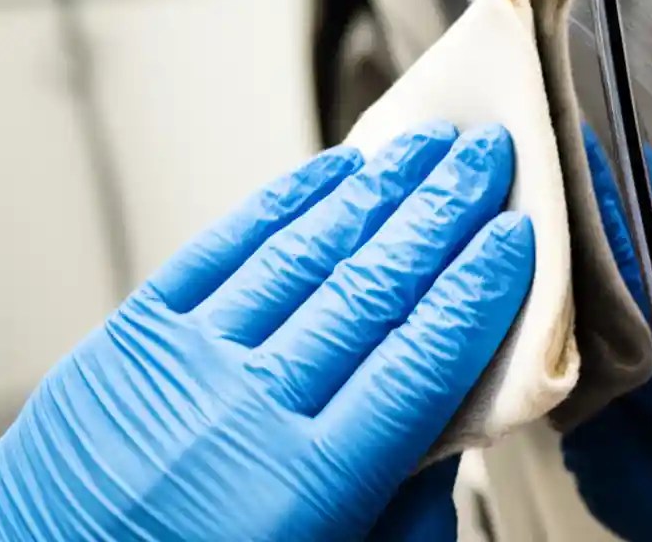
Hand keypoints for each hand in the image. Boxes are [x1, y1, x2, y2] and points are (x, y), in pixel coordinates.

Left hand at [0, 123, 533, 540]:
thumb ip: (405, 513)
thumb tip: (447, 434)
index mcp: (310, 484)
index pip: (422, 355)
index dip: (478, 286)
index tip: (517, 236)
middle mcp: (251, 411)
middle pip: (375, 285)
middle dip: (445, 211)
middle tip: (489, 157)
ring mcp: (189, 362)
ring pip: (308, 251)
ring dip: (380, 190)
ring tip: (428, 147)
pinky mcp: (135, 335)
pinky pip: (225, 247)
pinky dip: (287, 202)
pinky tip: (332, 172)